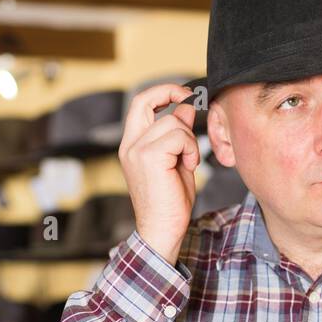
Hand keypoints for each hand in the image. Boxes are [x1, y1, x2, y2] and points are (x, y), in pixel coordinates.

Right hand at [118, 83, 201, 261]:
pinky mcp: (149, 157)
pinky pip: (179, 136)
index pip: (139, 104)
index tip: (183, 94)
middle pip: (147, 101)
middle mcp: (129, 145)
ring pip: (172, 122)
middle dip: (171, 92)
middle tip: (192, 98)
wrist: (163, 230)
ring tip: (189, 161)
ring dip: (189, 140)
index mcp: (132, 145)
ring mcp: (136, 150)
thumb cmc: (170, 201)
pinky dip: (191, 148)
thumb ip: (179, 134)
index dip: (161, 91)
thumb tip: (186, 107)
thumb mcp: (177, 160)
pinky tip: (188, 165)